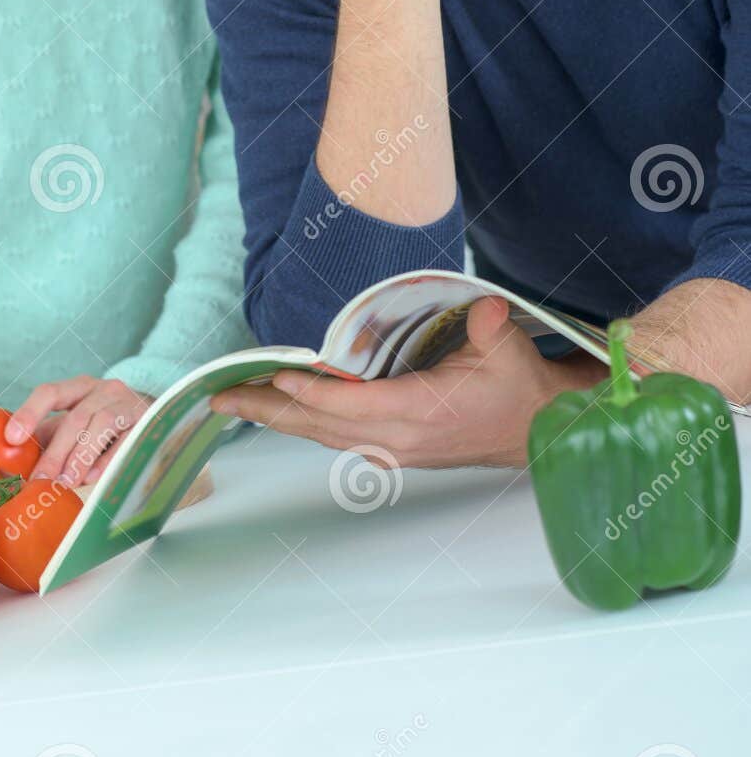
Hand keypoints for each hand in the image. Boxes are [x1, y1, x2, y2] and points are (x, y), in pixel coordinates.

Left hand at [5, 375, 153, 485]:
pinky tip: (95, 477)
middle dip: (56, 452)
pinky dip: (109, 458)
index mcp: (79, 388)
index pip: (50, 392)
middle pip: (76, 417)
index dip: (29, 413)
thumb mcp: (75, 424)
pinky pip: (127, 438)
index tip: (12, 438)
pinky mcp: (147, 420)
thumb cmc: (105, 425)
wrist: (158, 414)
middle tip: (39, 480)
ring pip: (102, 424)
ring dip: (81, 457)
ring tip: (66, 483)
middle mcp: (104, 390)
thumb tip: (12, 464)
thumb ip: (49, 438)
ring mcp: (128, 402)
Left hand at [209, 298, 606, 469]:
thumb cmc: (519, 387)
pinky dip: (300, 422)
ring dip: (275, 418)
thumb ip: (491, 328)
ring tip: (231, 402)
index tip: (276, 378)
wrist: (538, 429)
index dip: (313, 393)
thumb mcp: (508, 351)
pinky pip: (334, 437)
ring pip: (320, 434)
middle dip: (268, 410)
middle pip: (319, 426)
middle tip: (219, 398)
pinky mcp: (392, 449)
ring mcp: (392, 447)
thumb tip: (485, 308)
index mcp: (422, 413)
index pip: (354, 406)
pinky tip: (276, 410)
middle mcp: (399, 437)